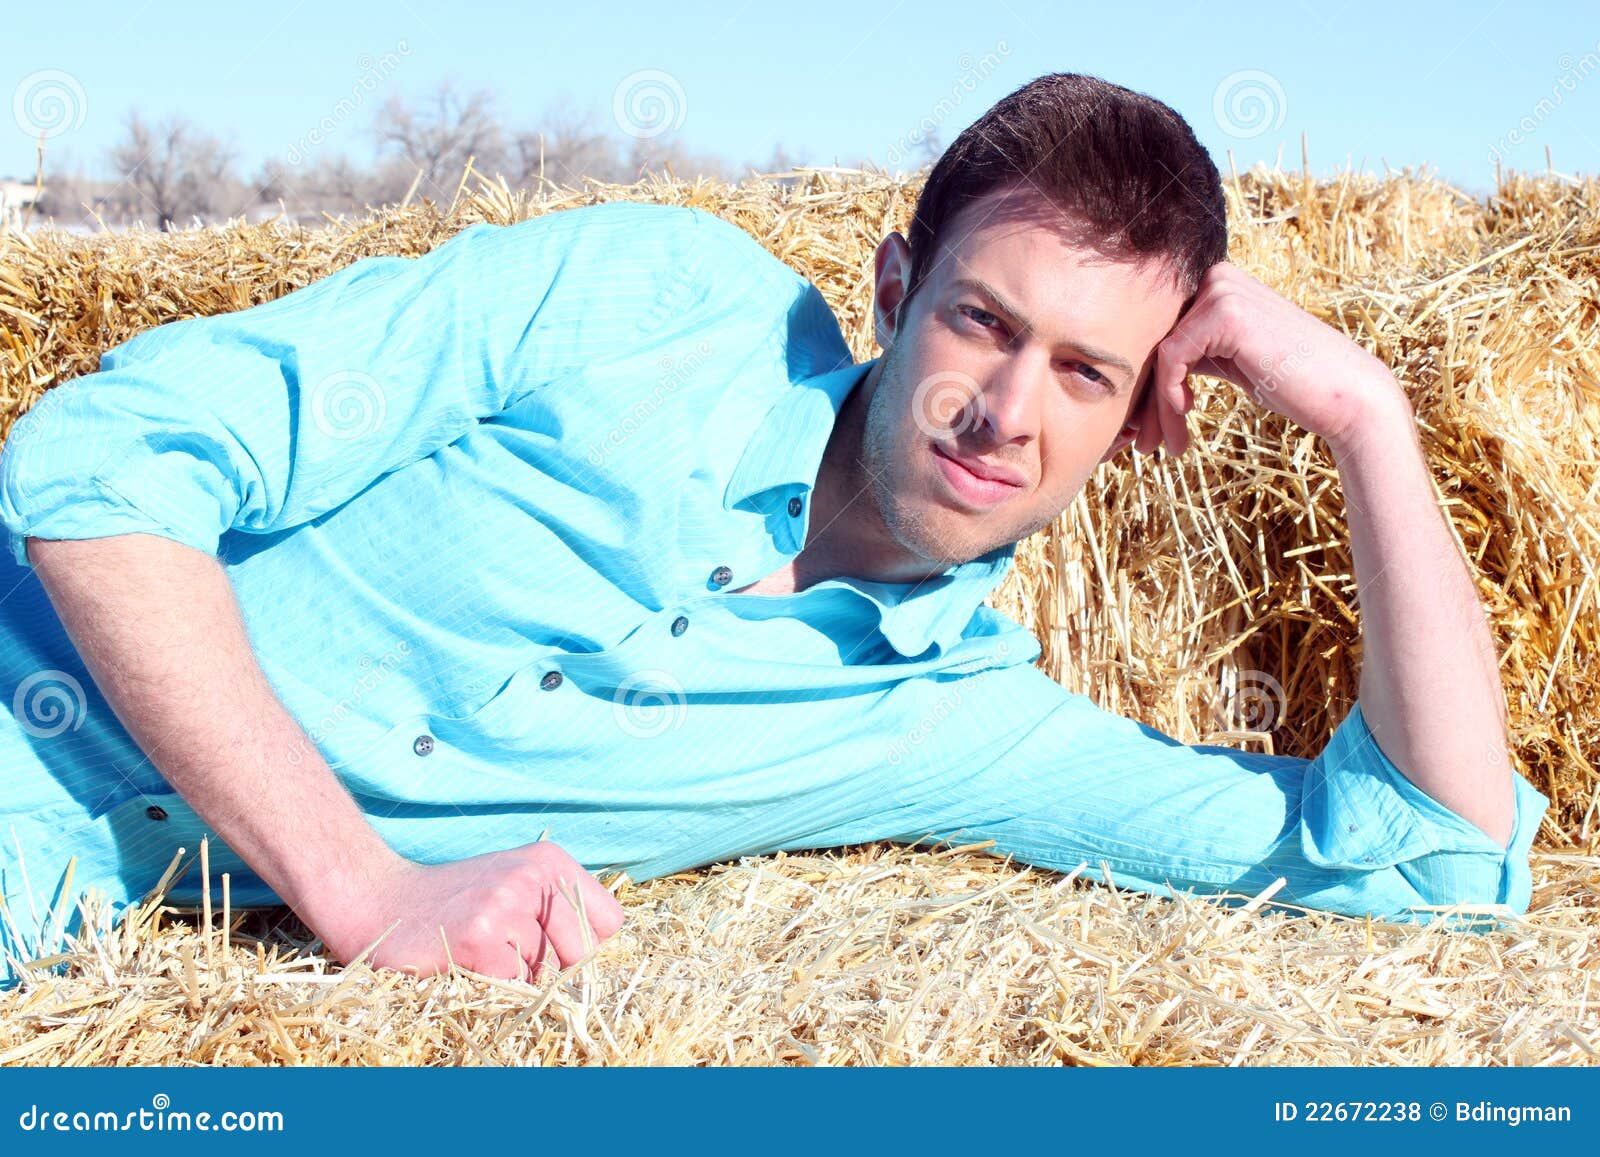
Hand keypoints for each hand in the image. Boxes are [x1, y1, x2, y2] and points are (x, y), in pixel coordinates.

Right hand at [316, 840, 626, 982]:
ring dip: (517, 979)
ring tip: (481, 958)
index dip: (586, 946)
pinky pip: (512, 985)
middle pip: (583, 953)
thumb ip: (560, 911)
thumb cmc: (452, 903)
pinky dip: (492, 988)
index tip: (558, 952)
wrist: (376, 900)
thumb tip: (600, 961)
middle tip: (511, 960)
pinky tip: (464, 966)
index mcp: (549, 861)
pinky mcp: (478, 937)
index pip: (610, 921)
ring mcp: (505, 905)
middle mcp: (531, 877)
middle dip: (554, 970)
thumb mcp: (514, 884)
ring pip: (545, 973)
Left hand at [1126, 262, 1404, 458]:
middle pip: (1156, 343)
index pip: (1164, 333)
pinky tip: (1183, 424)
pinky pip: (1170, 360)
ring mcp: (1221, 290)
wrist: (1346, 396)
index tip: (1141, 427)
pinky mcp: (1223, 314)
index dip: (1147, 384)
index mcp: (1219, 284)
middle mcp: (1217, 277)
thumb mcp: (1231, 360)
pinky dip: (1168, 399)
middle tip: (1141, 444)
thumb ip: (1195, 352)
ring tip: (1158, 448)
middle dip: (1145, 400)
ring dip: (1155, 410)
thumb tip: (1146, 369)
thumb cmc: (1292, 384)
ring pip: (1159, 356)